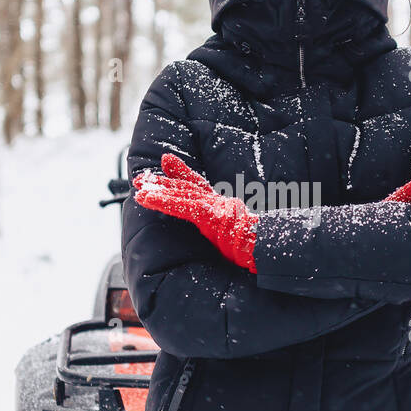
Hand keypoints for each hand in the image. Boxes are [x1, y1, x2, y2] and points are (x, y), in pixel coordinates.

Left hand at [132, 153, 258, 271]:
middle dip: (161, 182)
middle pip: (185, 187)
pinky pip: (182, 207)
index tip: (166, 161)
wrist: (271, 249)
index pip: (200, 185)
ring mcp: (215, 208)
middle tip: (141, 178)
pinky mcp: (210, 217)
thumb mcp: (242, 235)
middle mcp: (219, 202)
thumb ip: (229, 230)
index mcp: (224, 206)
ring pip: (181, 195)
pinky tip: (147, 199)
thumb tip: (227, 235)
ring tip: (139, 189)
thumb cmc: (258, 246)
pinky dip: (163, 201)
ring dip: (157, 191)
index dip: (182, 172)